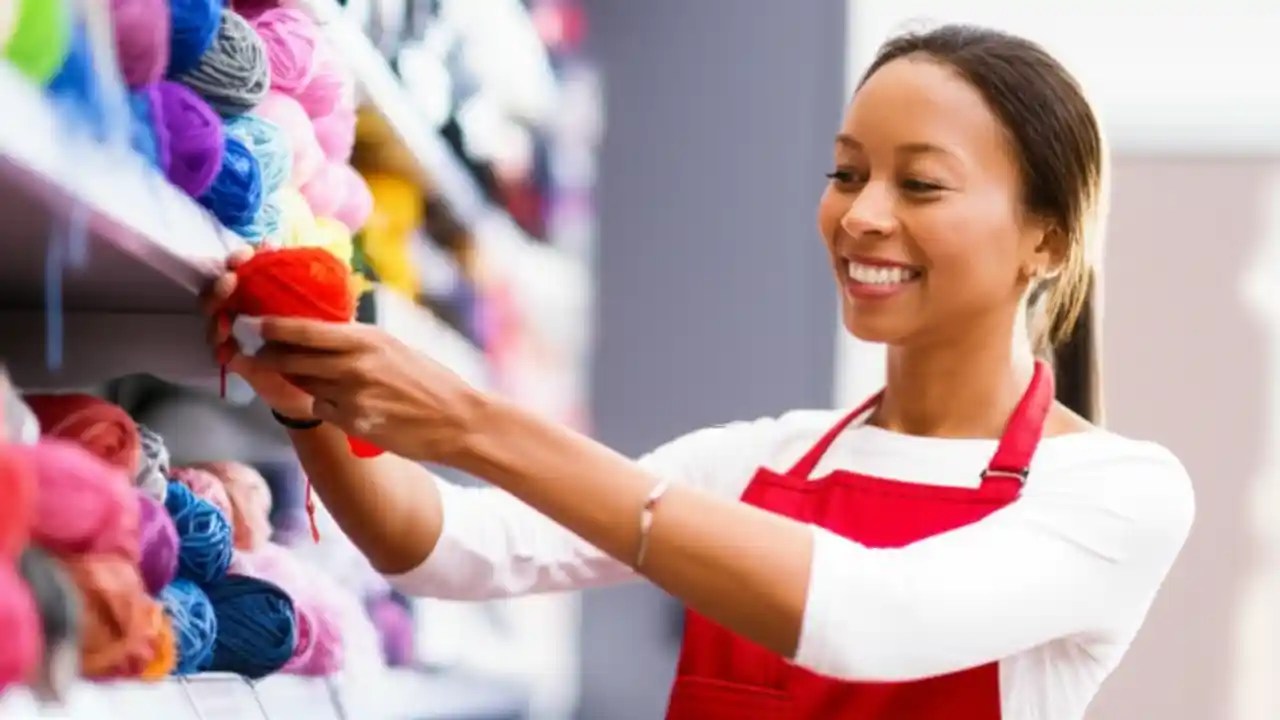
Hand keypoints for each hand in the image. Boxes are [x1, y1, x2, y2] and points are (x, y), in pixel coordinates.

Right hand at [200, 249, 316, 418]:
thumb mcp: (330, 322)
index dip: (245, 256)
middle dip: (222, 281)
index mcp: (275, 291)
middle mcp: (254, 303)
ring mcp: (240, 327)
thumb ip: (322, 299)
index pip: (254, 263)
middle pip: (226, 282)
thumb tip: (327, 271)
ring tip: (225, 326)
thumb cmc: (325, 351)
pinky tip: (226, 353)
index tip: (245, 257)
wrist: (317, 392)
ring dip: (216, 313)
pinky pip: (218, 344)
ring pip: (215, 309)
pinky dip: (219, 347)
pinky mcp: (233, 352)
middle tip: (230, 284)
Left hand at [244, 317, 482, 462]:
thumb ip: (358, 343)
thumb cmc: (430, 382)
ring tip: (309, 377)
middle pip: (292, 358)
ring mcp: (351, 395)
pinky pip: (322, 410)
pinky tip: (347, 406)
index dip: (274, 327)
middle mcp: (355, 364)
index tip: (255, 323)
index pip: (305, 329)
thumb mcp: (394, 349)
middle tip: (260, 352)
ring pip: (303, 384)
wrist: (458, 420)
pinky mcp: (353, 422)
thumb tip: (320, 335)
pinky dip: (325, 406)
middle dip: (270, 356)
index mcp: (367, 339)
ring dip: (298, 380)